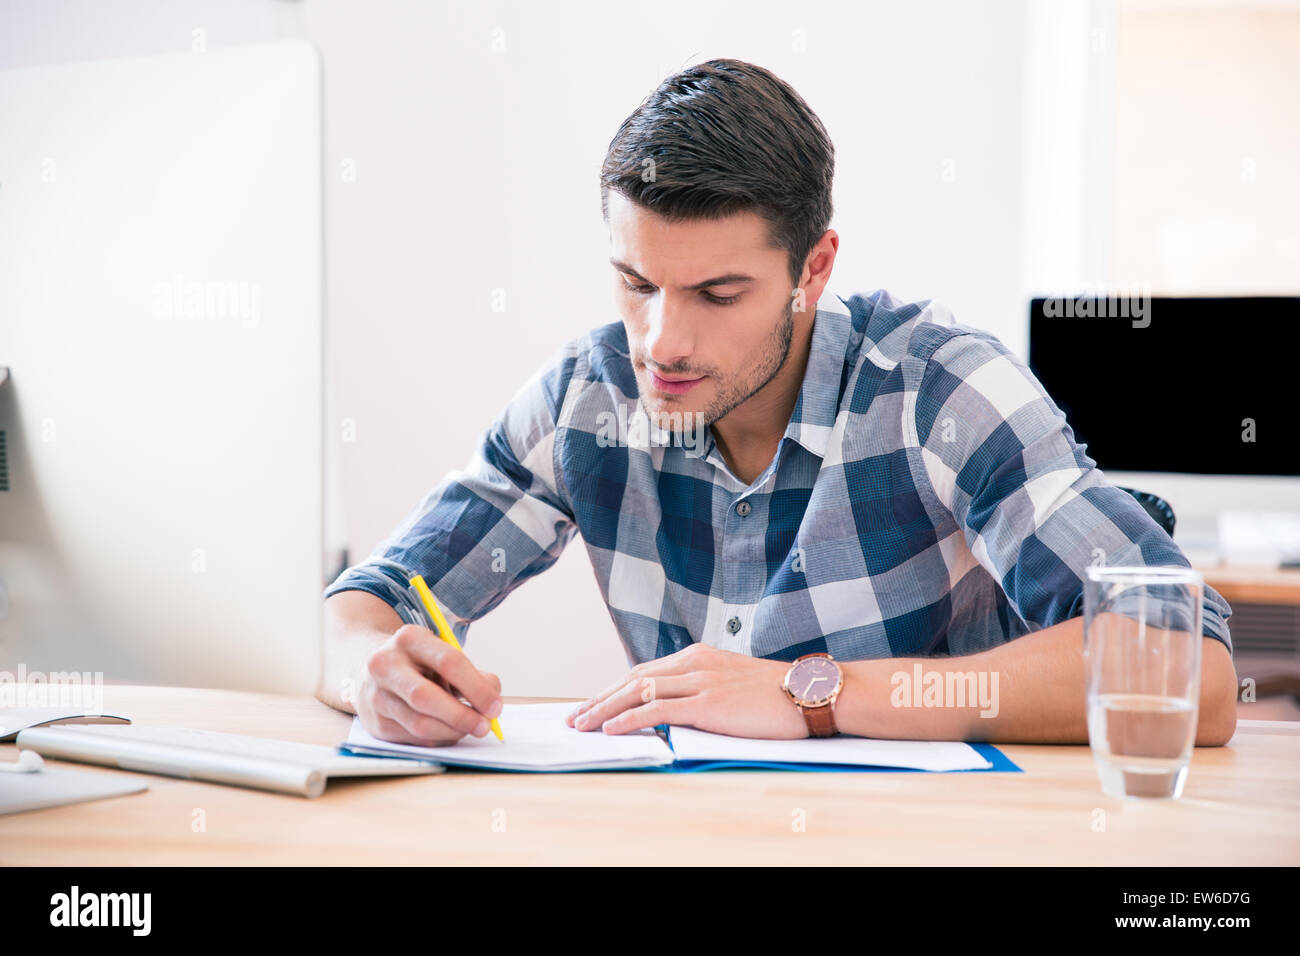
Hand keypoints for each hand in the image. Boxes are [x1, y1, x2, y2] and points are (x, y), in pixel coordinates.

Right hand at [356, 623, 501, 745]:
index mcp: (410, 639)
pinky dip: (438, 739)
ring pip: (419, 723)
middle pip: (426, 697)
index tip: (495, 706)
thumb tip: (492, 703)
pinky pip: (413, 738)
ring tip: (470, 728)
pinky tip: (449, 732)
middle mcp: (385, 665)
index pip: (448, 662)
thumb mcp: (444, 655)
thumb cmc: (420, 663)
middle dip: (461, 715)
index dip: (476, 688)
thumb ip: (473, 675)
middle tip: (484, 726)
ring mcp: (376, 695)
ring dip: (452, 731)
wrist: (373, 669)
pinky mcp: (375, 722)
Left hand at [564, 643, 807, 738]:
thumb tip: (671, 711)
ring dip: (604, 710)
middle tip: (574, 718)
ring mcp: (699, 680)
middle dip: (599, 699)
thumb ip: (698, 690)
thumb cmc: (773, 695)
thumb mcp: (728, 684)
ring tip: (582, 725)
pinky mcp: (708, 702)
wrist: (808, 693)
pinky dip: (630, 718)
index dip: (611, 690)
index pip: (642, 671)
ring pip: (638, 691)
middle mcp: (692, 663)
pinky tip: (611, 728)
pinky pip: (658, 708)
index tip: (590, 706)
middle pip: (632, 678)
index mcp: (696, 656)